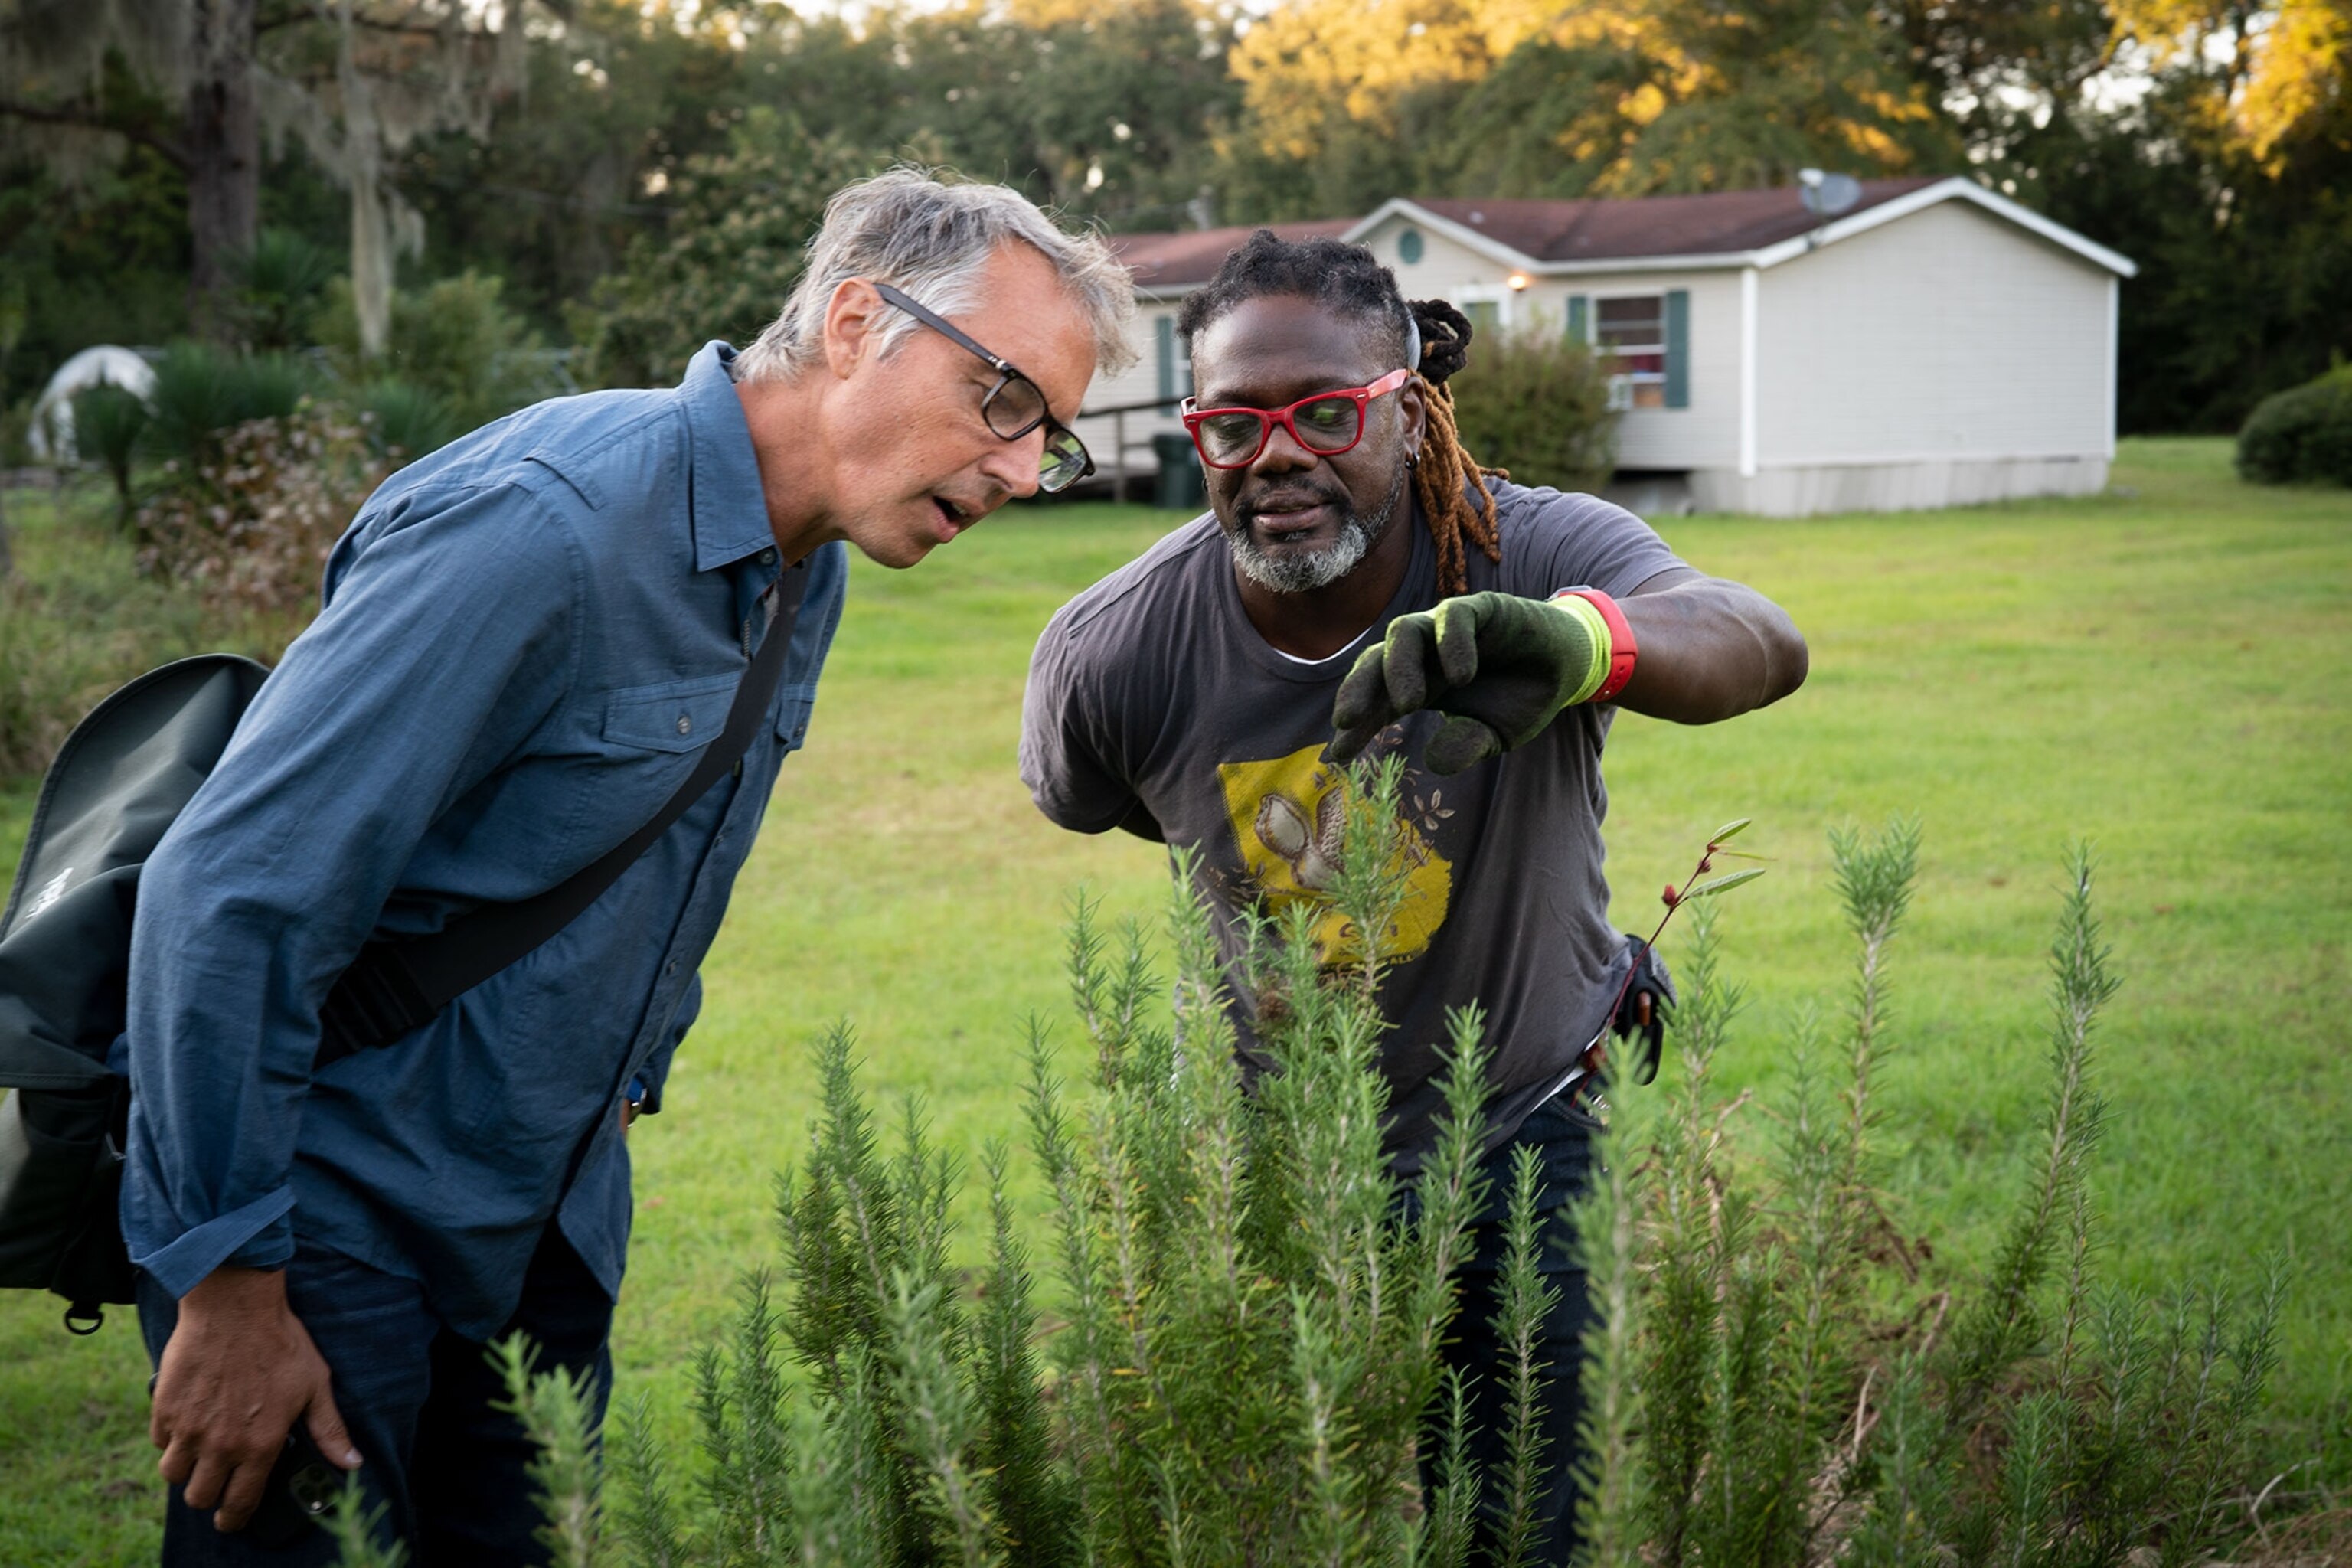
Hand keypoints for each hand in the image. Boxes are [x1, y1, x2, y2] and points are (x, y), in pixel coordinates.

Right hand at [151, 1266, 361, 1532]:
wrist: (235, 1307)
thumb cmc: (280, 1343)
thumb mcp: (315, 1385)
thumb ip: (329, 1429)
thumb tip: (351, 1462)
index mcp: (260, 1444)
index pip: (239, 1503)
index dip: (233, 1519)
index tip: (231, 1520)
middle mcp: (221, 1444)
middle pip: (199, 1497)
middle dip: (208, 1495)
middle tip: (217, 1480)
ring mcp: (189, 1428)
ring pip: (173, 1476)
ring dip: (186, 1470)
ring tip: (201, 1453)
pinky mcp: (165, 1409)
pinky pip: (160, 1442)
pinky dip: (171, 1439)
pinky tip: (189, 1422)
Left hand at [1331, 592, 1605, 774]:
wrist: (1571, 668)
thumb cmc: (1521, 699)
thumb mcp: (1494, 734)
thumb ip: (1465, 745)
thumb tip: (1434, 763)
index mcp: (1419, 685)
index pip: (1376, 702)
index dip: (1357, 726)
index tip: (1337, 755)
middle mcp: (1425, 654)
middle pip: (1376, 662)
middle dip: (1357, 690)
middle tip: (1346, 721)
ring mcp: (1447, 627)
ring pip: (1404, 631)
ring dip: (1399, 666)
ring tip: (1406, 703)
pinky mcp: (1481, 607)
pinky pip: (1454, 616)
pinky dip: (1452, 643)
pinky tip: (1462, 674)